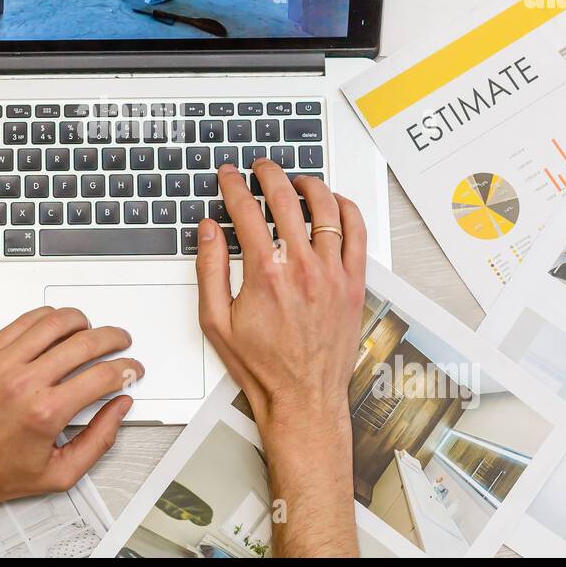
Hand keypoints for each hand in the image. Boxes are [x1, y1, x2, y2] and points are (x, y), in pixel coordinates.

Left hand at [0, 307, 140, 556]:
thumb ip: (99, 440)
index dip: (127, 368)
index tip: (130, 368)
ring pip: (55, 322)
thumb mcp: (59, 473)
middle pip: (85, 342)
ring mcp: (0, 363)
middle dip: (113, 339)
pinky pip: (23, 321)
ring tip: (89, 329)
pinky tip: (55, 326)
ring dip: (82, 321)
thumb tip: (119, 409)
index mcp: (45, 413)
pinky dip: (46, 318)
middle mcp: (23, 382)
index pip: (102, 375)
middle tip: (120, 341)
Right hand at [194, 159, 366, 556]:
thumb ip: (209, 269)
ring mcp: (332, 273)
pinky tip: (334, 203)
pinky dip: (346, 209)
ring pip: (326, 208)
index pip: (246, 211)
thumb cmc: (262, 366)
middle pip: (286, 199)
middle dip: (268, 174)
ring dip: (308, 185)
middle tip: (259, 168)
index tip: (228, 177)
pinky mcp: (353, 283)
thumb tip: (208, 230)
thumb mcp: (216, 321)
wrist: (302, 398)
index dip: (233, 186)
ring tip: (296, 180)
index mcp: (265, 274)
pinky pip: (357, 232)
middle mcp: (302, 268)